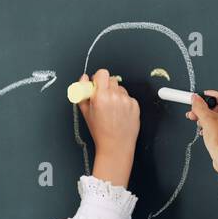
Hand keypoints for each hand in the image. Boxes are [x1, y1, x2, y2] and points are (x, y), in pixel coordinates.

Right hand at [77, 69, 138, 185]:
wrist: (116, 145)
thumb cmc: (99, 131)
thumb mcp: (85, 112)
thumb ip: (82, 92)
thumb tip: (84, 78)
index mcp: (101, 96)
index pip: (102, 73)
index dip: (98, 78)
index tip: (97, 86)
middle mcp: (115, 96)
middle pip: (112, 79)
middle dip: (107, 86)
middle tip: (104, 99)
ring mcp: (127, 100)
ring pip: (121, 88)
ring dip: (116, 94)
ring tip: (112, 109)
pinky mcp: (135, 105)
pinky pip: (128, 97)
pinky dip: (124, 102)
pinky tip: (120, 113)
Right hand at [186, 89, 217, 177]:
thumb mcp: (206, 119)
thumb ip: (199, 106)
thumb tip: (196, 99)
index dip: (212, 94)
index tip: (203, 96)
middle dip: (207, 109)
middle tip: (197, 110)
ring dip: (209, 117)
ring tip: (199, 120)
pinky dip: (216, 124)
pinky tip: (205, 128)